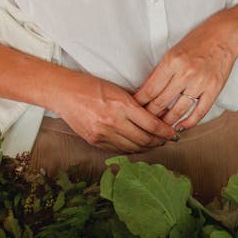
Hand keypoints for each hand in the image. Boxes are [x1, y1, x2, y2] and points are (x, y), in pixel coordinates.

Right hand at [50, 72, 176, 153]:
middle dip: (159, 141)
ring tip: (154, 143)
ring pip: (133, 148)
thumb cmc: (92, 87)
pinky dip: (131, 149)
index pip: (152, 124)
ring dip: (147, 147)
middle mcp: (113, 122)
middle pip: (145, 139)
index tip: (173, 133)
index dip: (166, 131)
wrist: (64, 94)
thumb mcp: (119, 90)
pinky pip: (119, 150)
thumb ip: (137, 104)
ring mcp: (103, 134)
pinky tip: (137, 145)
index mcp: (122, 106)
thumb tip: (158, 115)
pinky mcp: (95, 142)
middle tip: (167, 140)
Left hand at [134, 16, 237, 132]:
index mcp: (172, 61)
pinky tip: (181, 127)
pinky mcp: (214, 89)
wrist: (225, 34)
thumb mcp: (174, 51)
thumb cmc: (198, 41)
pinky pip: (199, 112)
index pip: (149, 90)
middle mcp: (185, 73)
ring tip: (160, 127)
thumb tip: (146, 92)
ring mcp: (201, 82)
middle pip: (161, 102)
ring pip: (178, 110)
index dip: (139, 103)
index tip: (134, 110)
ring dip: (167, 122)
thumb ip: (161, 72)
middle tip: (144, 122)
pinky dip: (188, 123)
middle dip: (149, 115)